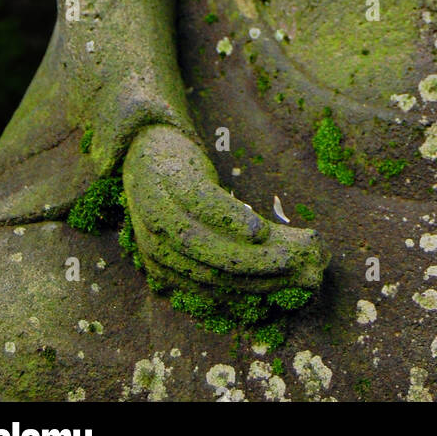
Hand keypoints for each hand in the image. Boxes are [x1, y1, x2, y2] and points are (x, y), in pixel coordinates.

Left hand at [122, 124, 328, 295]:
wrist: (146, 143)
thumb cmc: (173, 191)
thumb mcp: (185, 225)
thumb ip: (212, 249)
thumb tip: (263, 269)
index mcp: (158, 261)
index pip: (204, 287)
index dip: (243, 292)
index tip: (277, 290)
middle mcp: (156, 242)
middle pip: (208, 271)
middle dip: (252, 278)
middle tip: (290, 276)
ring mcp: (164, 212)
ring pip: (208, 245)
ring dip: (249, 258)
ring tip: (285, 259)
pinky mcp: (176, 183)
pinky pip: (207, 207)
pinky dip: (234, 221)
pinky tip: (260, 230)